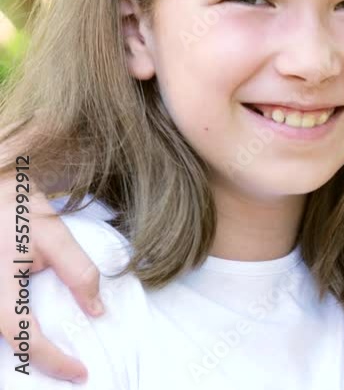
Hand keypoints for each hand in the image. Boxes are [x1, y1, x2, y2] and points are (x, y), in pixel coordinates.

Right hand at [1, 175, 101, 382]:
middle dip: (42, 362)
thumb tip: (98, 310)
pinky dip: (21, 333)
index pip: (23, 335)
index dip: (52, 359)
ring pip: (1, 336)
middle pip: (8, 344)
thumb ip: (78, 271)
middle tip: (73, 369)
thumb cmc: (18, 209)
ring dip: (29, 350)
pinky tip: (43, 336)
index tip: (80, 371)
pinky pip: (2, 322)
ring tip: (60, 356)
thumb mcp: (54, 235)